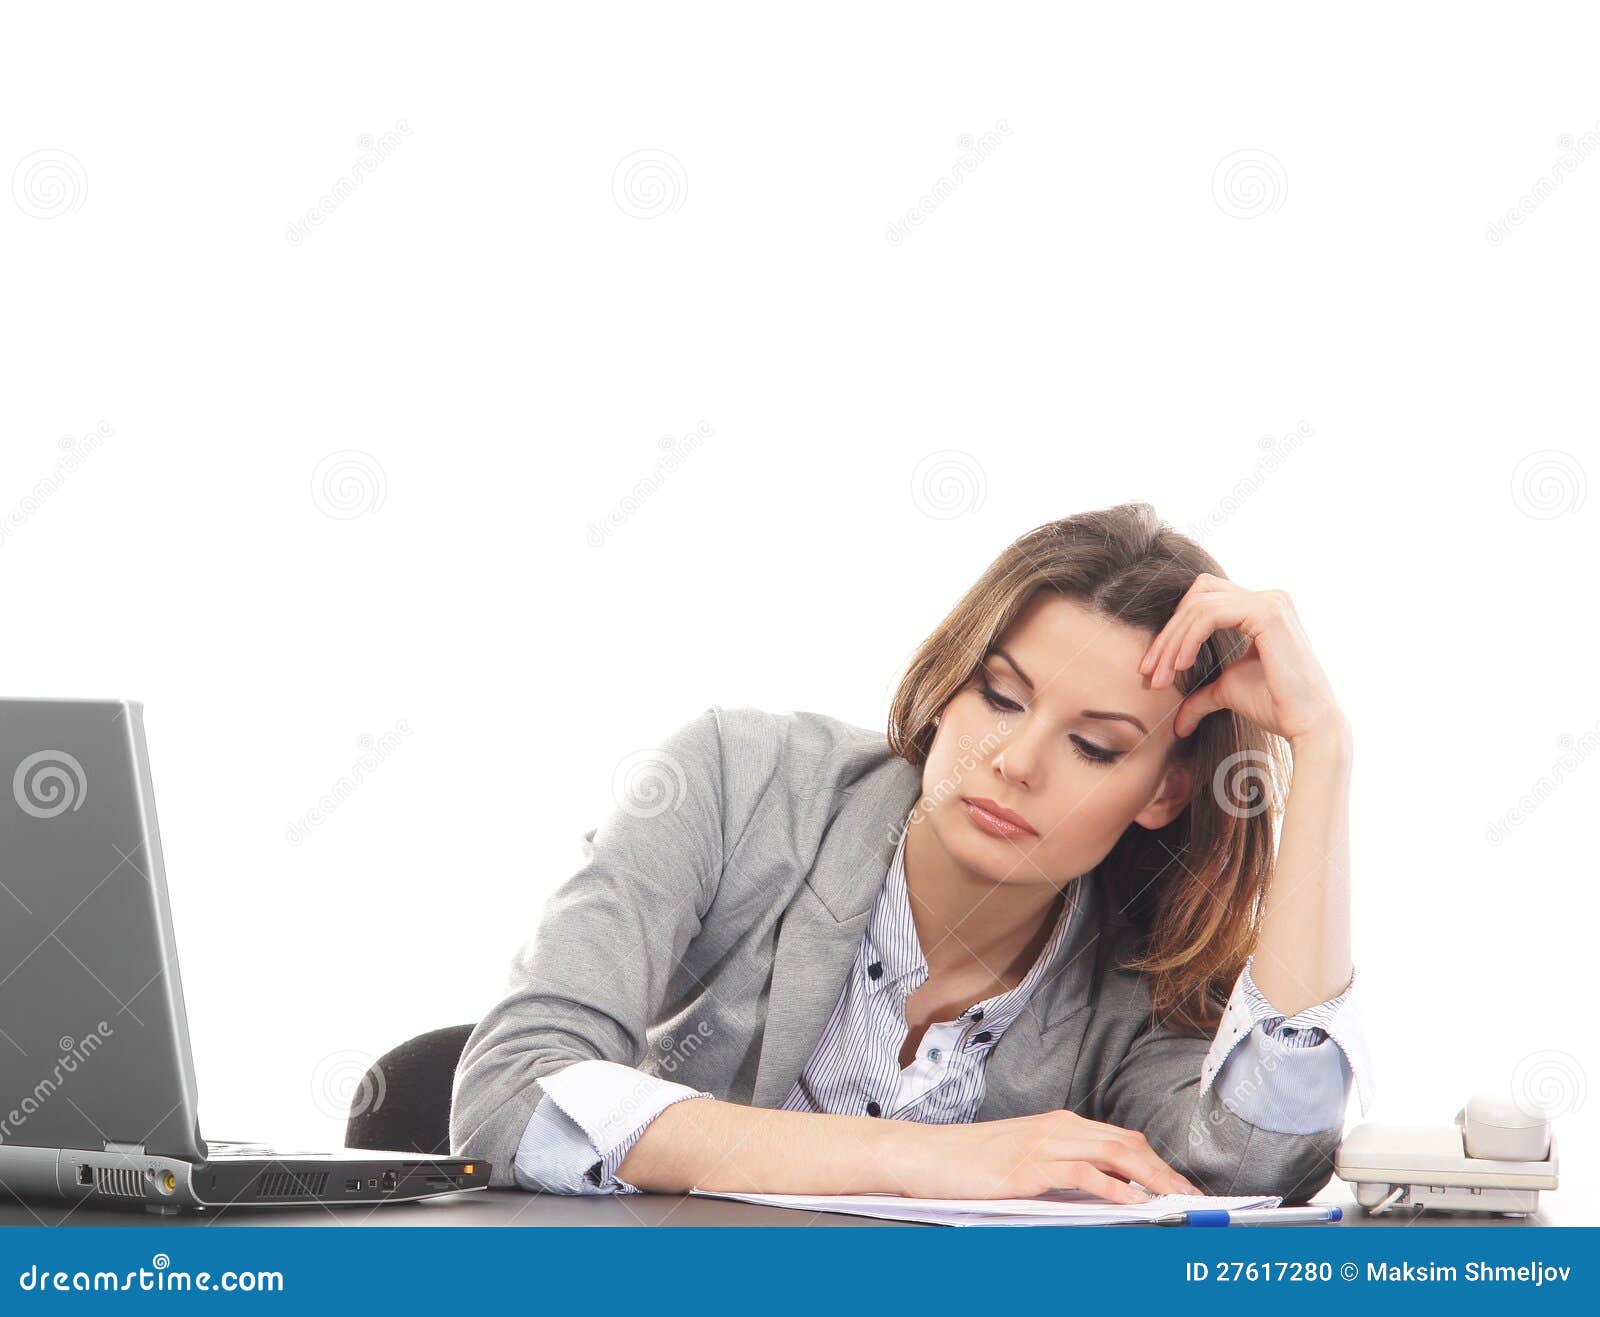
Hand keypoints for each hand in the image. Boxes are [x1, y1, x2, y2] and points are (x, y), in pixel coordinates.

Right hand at [891, 1108, 1203, 1201]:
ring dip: (1151, 1178)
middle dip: (1165, 1170)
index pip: (1123, 1139)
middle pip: (1128, 1143)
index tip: (1183, 1186)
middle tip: (1193, 1197)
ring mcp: (1044, 1144)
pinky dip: (1113, 1188)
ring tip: (1176, 1200)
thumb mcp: (1024, 1162)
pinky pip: (1082, 1174)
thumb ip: (1063, 1171)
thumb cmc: (970, 1163)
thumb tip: (1107, 1195)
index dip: (1158, 1161)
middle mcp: (1058, 1127)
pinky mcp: (1029, 1166)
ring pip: (1114, 1154)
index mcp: (1061, 1124)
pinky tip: (1132, 1203)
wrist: (926, 1156)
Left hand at [1137, 574, 1345, 743]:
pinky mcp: (1267, 612)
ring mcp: (1270, 601)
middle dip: (1167, 633)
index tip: (1153, 668)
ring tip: (1160, 675)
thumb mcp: (1228, 690)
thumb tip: (1176, 721)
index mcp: (1260, 608)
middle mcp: (1268, 597)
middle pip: (1196, 597)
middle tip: (1149, 671)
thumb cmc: (1274, 706)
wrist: (1307, 724)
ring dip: (1172, 641)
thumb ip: (1201, 694)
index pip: (1203, 601)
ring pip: (1198, 605)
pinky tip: (1180, 665)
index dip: (1174, 629)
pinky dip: (1188, 639)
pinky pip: (1209, 615)